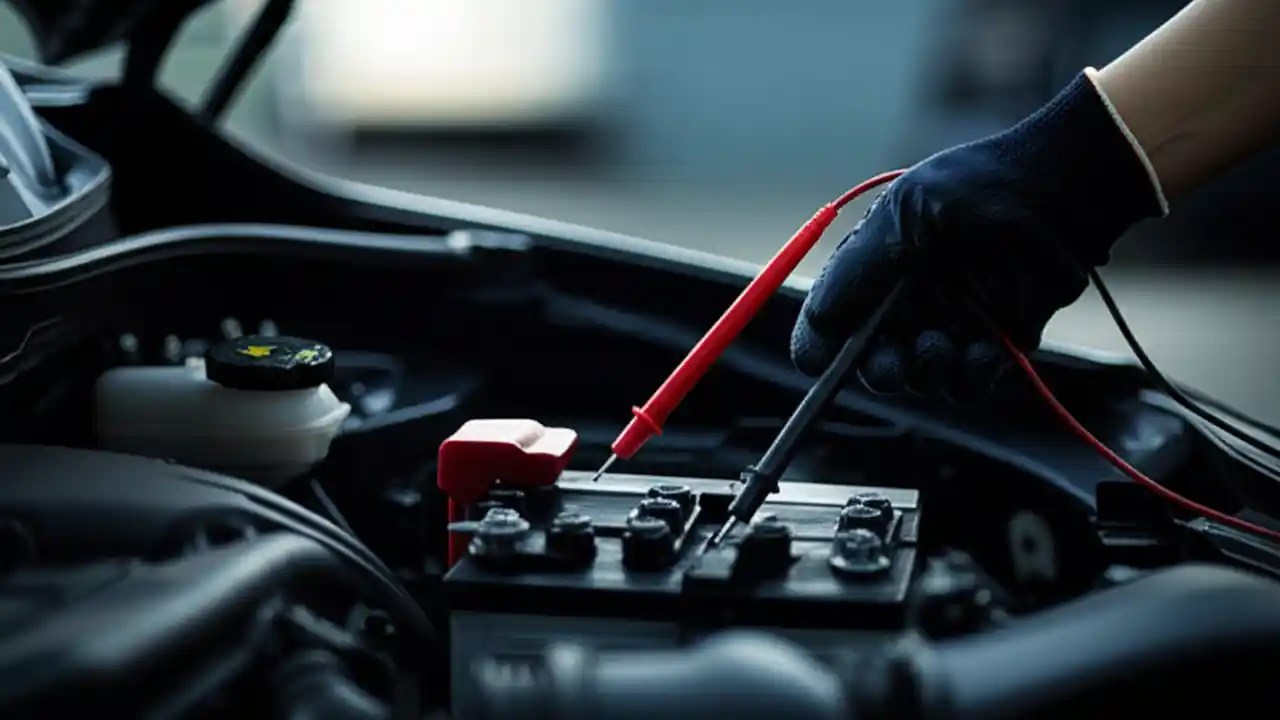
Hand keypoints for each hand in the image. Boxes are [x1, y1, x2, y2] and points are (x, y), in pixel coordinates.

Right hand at [792, 72, 1164, 400]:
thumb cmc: (981, 188)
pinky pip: (969, 384)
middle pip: (873, 362)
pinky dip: (971, 377)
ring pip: (921, 380)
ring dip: (926, 372)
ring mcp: (952, 325)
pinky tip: (985, 350)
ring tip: (945, 343)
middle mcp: (908, 302)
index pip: (831, 320)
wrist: (1062, 191)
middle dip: (878, 371)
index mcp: (876, 269)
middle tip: (891, 366)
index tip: (819, 360)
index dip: (819, 344)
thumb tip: (816, 327)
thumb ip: (858, 272)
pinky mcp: (996, 345)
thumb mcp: (907, 215)